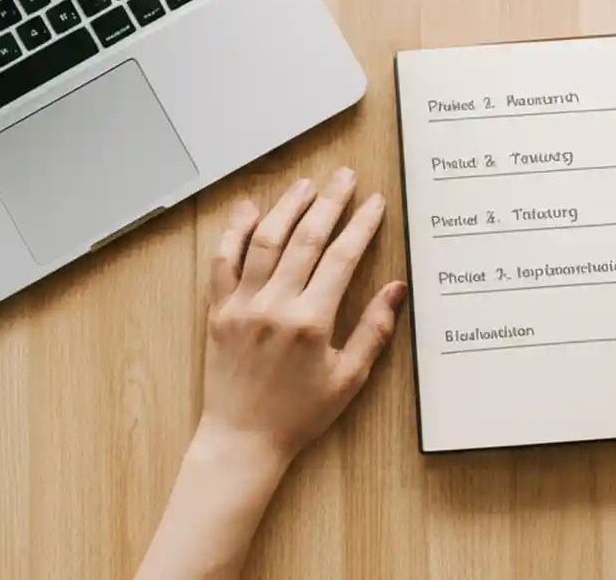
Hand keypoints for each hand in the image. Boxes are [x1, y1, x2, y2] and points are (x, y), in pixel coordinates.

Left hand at [136, 169, 405, 579]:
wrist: (243, 439)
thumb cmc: (299, 414)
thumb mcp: (349, 378)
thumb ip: (374, 330)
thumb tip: (397, 290)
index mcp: (311, 322)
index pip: (341, 258)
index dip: (360, 225)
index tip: (373, 202)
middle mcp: (275, 307)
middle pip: (305, 239)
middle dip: (329, 203)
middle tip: (344, 177)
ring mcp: (242, 306)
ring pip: (264, 241)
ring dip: (287, 208)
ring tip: (306, 186)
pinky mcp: (218, 312)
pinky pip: (223, 262)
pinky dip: (235, 232)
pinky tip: (248, 209)